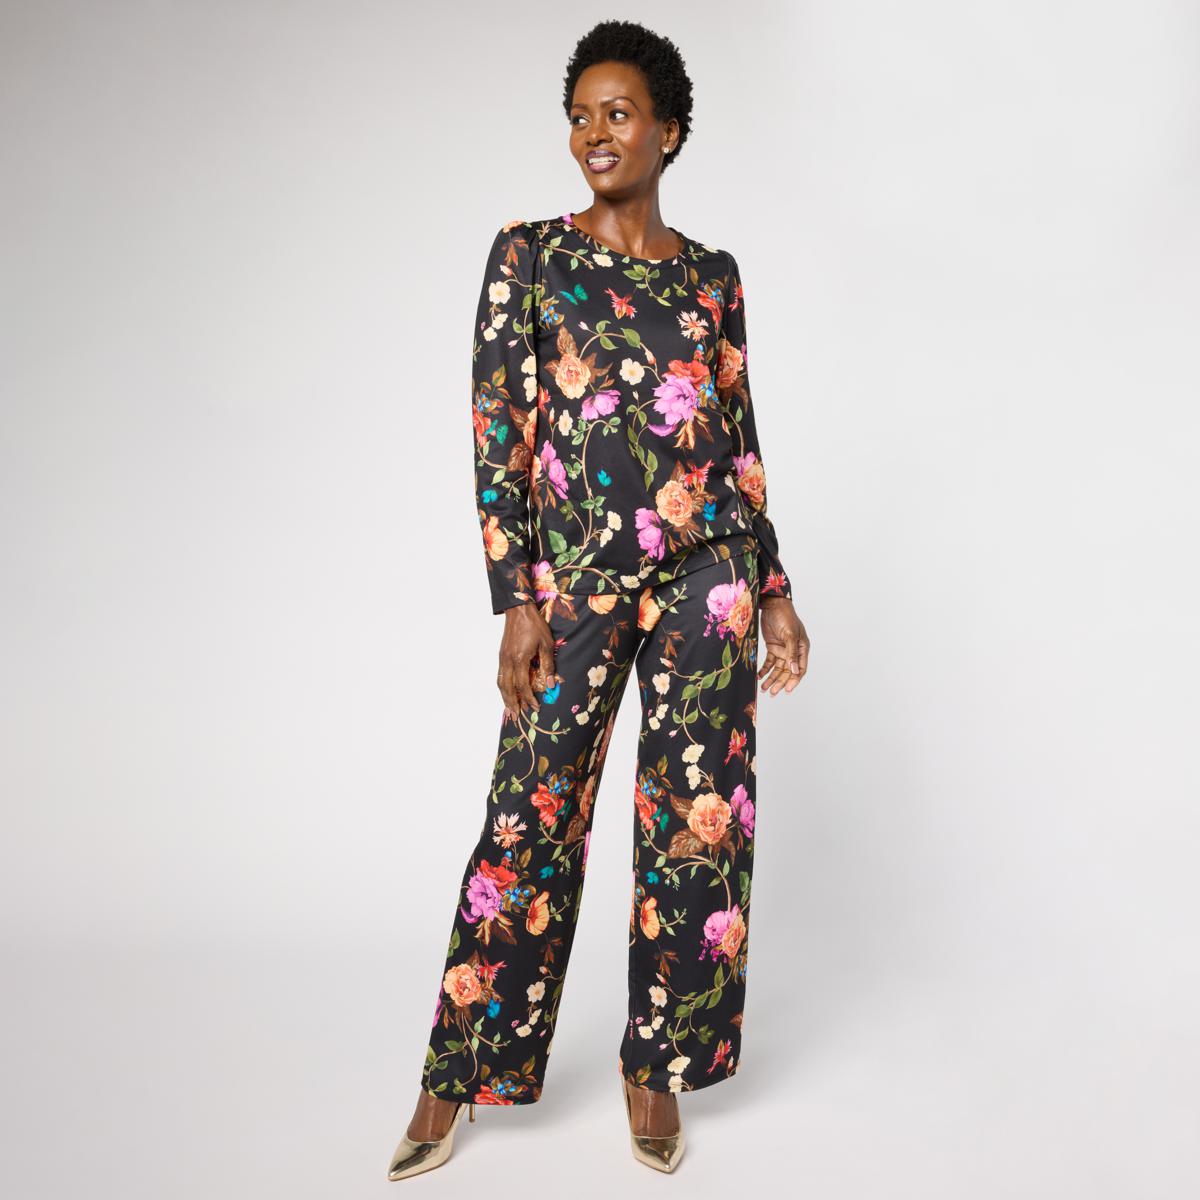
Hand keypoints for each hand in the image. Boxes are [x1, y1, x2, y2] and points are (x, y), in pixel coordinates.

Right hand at [497, 602, 557, 719]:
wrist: (518, 610)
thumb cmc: (535, 625)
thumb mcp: (546, 644)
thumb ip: (548, 665)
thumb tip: (550, 684)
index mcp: (519, 659)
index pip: (523, 685)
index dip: (529, 699)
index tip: (536, 707)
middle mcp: (508, 661)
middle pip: (507, 688)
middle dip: (512, 704)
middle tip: (516, 717)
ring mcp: (502, 658)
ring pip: (500, 683)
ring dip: (505, 698)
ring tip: (509, 709)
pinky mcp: (501, 655)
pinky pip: (500, 675)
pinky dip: (502, 687)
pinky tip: (507, 692)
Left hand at [758, 596, 808, 695]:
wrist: (773, 605)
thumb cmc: (785, 617)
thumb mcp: (790, 635)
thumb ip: (792, 653)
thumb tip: (795, 671)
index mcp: (802, 649)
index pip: (800, 669)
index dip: (794, 680)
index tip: (786, 690)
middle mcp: (794, 651)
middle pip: (788, 671)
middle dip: (780, 682)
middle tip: (772, 692)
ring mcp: (783, 650)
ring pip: (778, 669)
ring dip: (771, 679)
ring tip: (764, 689)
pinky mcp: (773, 647)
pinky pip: (769, 662)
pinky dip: (764, 670)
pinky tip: (759, 677)